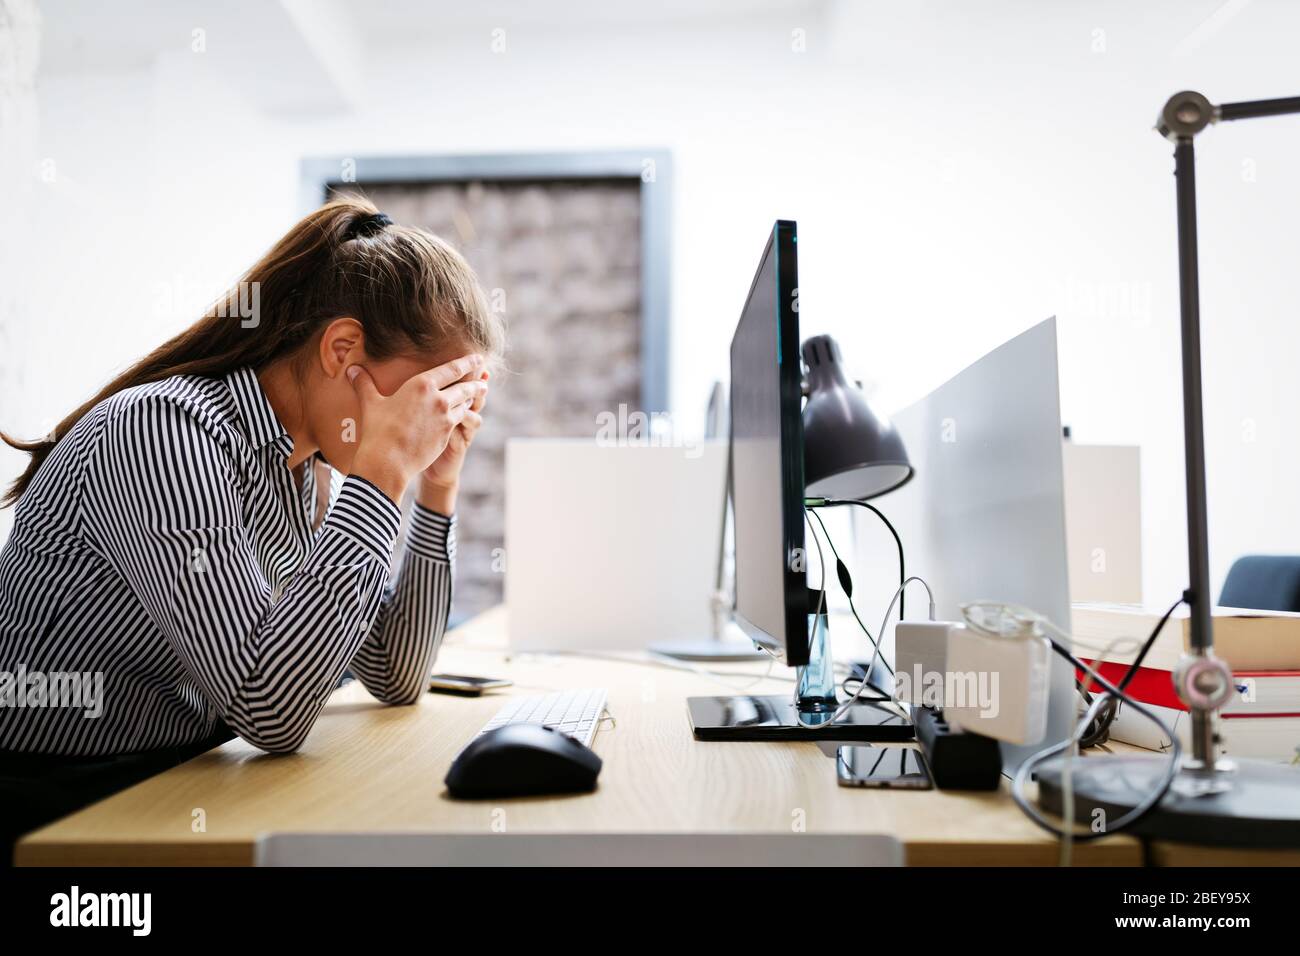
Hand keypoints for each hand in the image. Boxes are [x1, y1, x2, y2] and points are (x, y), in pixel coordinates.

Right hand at [346, 354, 487, 503]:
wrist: (388, 461)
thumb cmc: (377, 430)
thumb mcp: (371, 404)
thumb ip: (364, 384)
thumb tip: (351, 369)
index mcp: (421, 385)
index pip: (451, 369)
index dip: (467, 362)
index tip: (478, 357)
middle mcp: (438, 398)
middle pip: (464, 386)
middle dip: (476, 382)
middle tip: (484, 378)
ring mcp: (445, 417)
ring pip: (465, 404)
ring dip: (471, 399)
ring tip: (476, 395)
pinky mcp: (448, 434)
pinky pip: (460, 420)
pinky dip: (464, 415)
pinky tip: (465, 415)